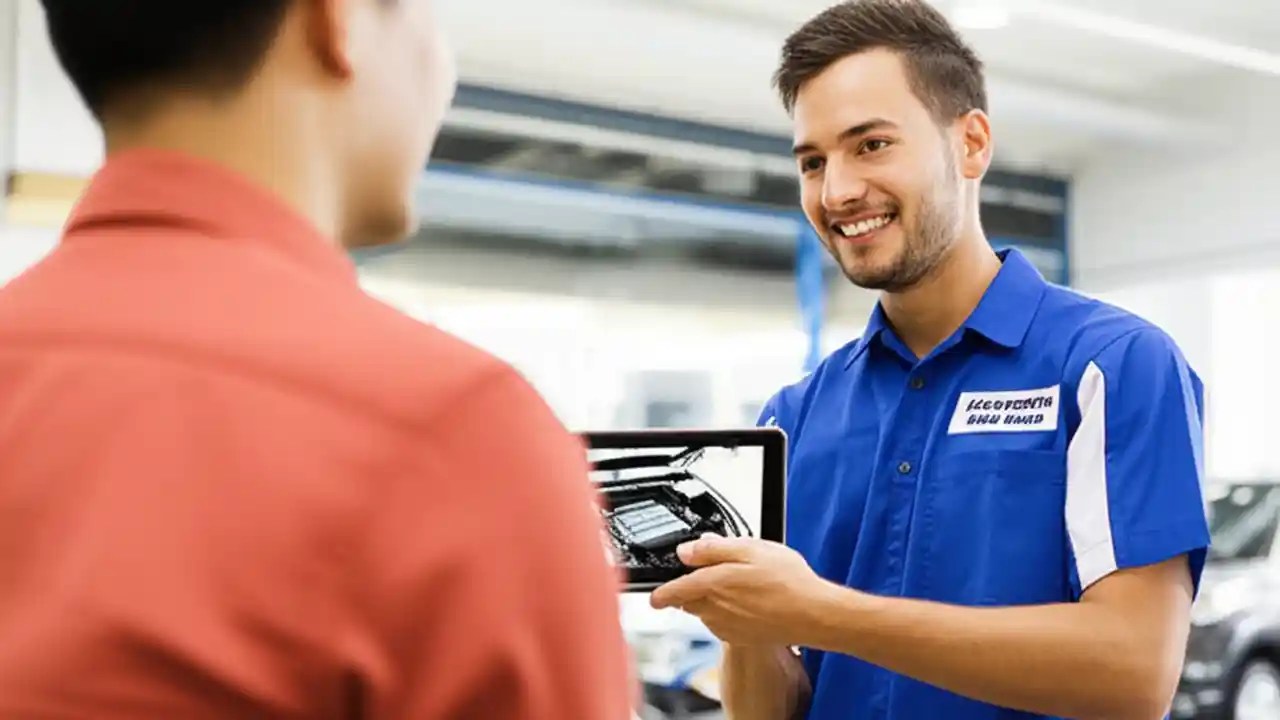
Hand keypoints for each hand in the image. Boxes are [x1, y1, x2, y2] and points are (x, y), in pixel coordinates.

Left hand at [650, 534, 830, 646]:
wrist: (813, 615)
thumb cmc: (788, 581)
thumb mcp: (751, 549)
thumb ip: (714, 549)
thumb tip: (687, 551)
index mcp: (713, 585)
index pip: (674, 592)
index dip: (661, 594)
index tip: (654, 597)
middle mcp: (714, 610)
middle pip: (689, 601)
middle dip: (693, 589)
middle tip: (718, 574)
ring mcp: (726, 627)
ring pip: (705, 613)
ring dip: (711, 601)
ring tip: (741, 587)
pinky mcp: (739, 638)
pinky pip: (721, 625)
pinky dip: (727, 614)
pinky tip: (750, 603)